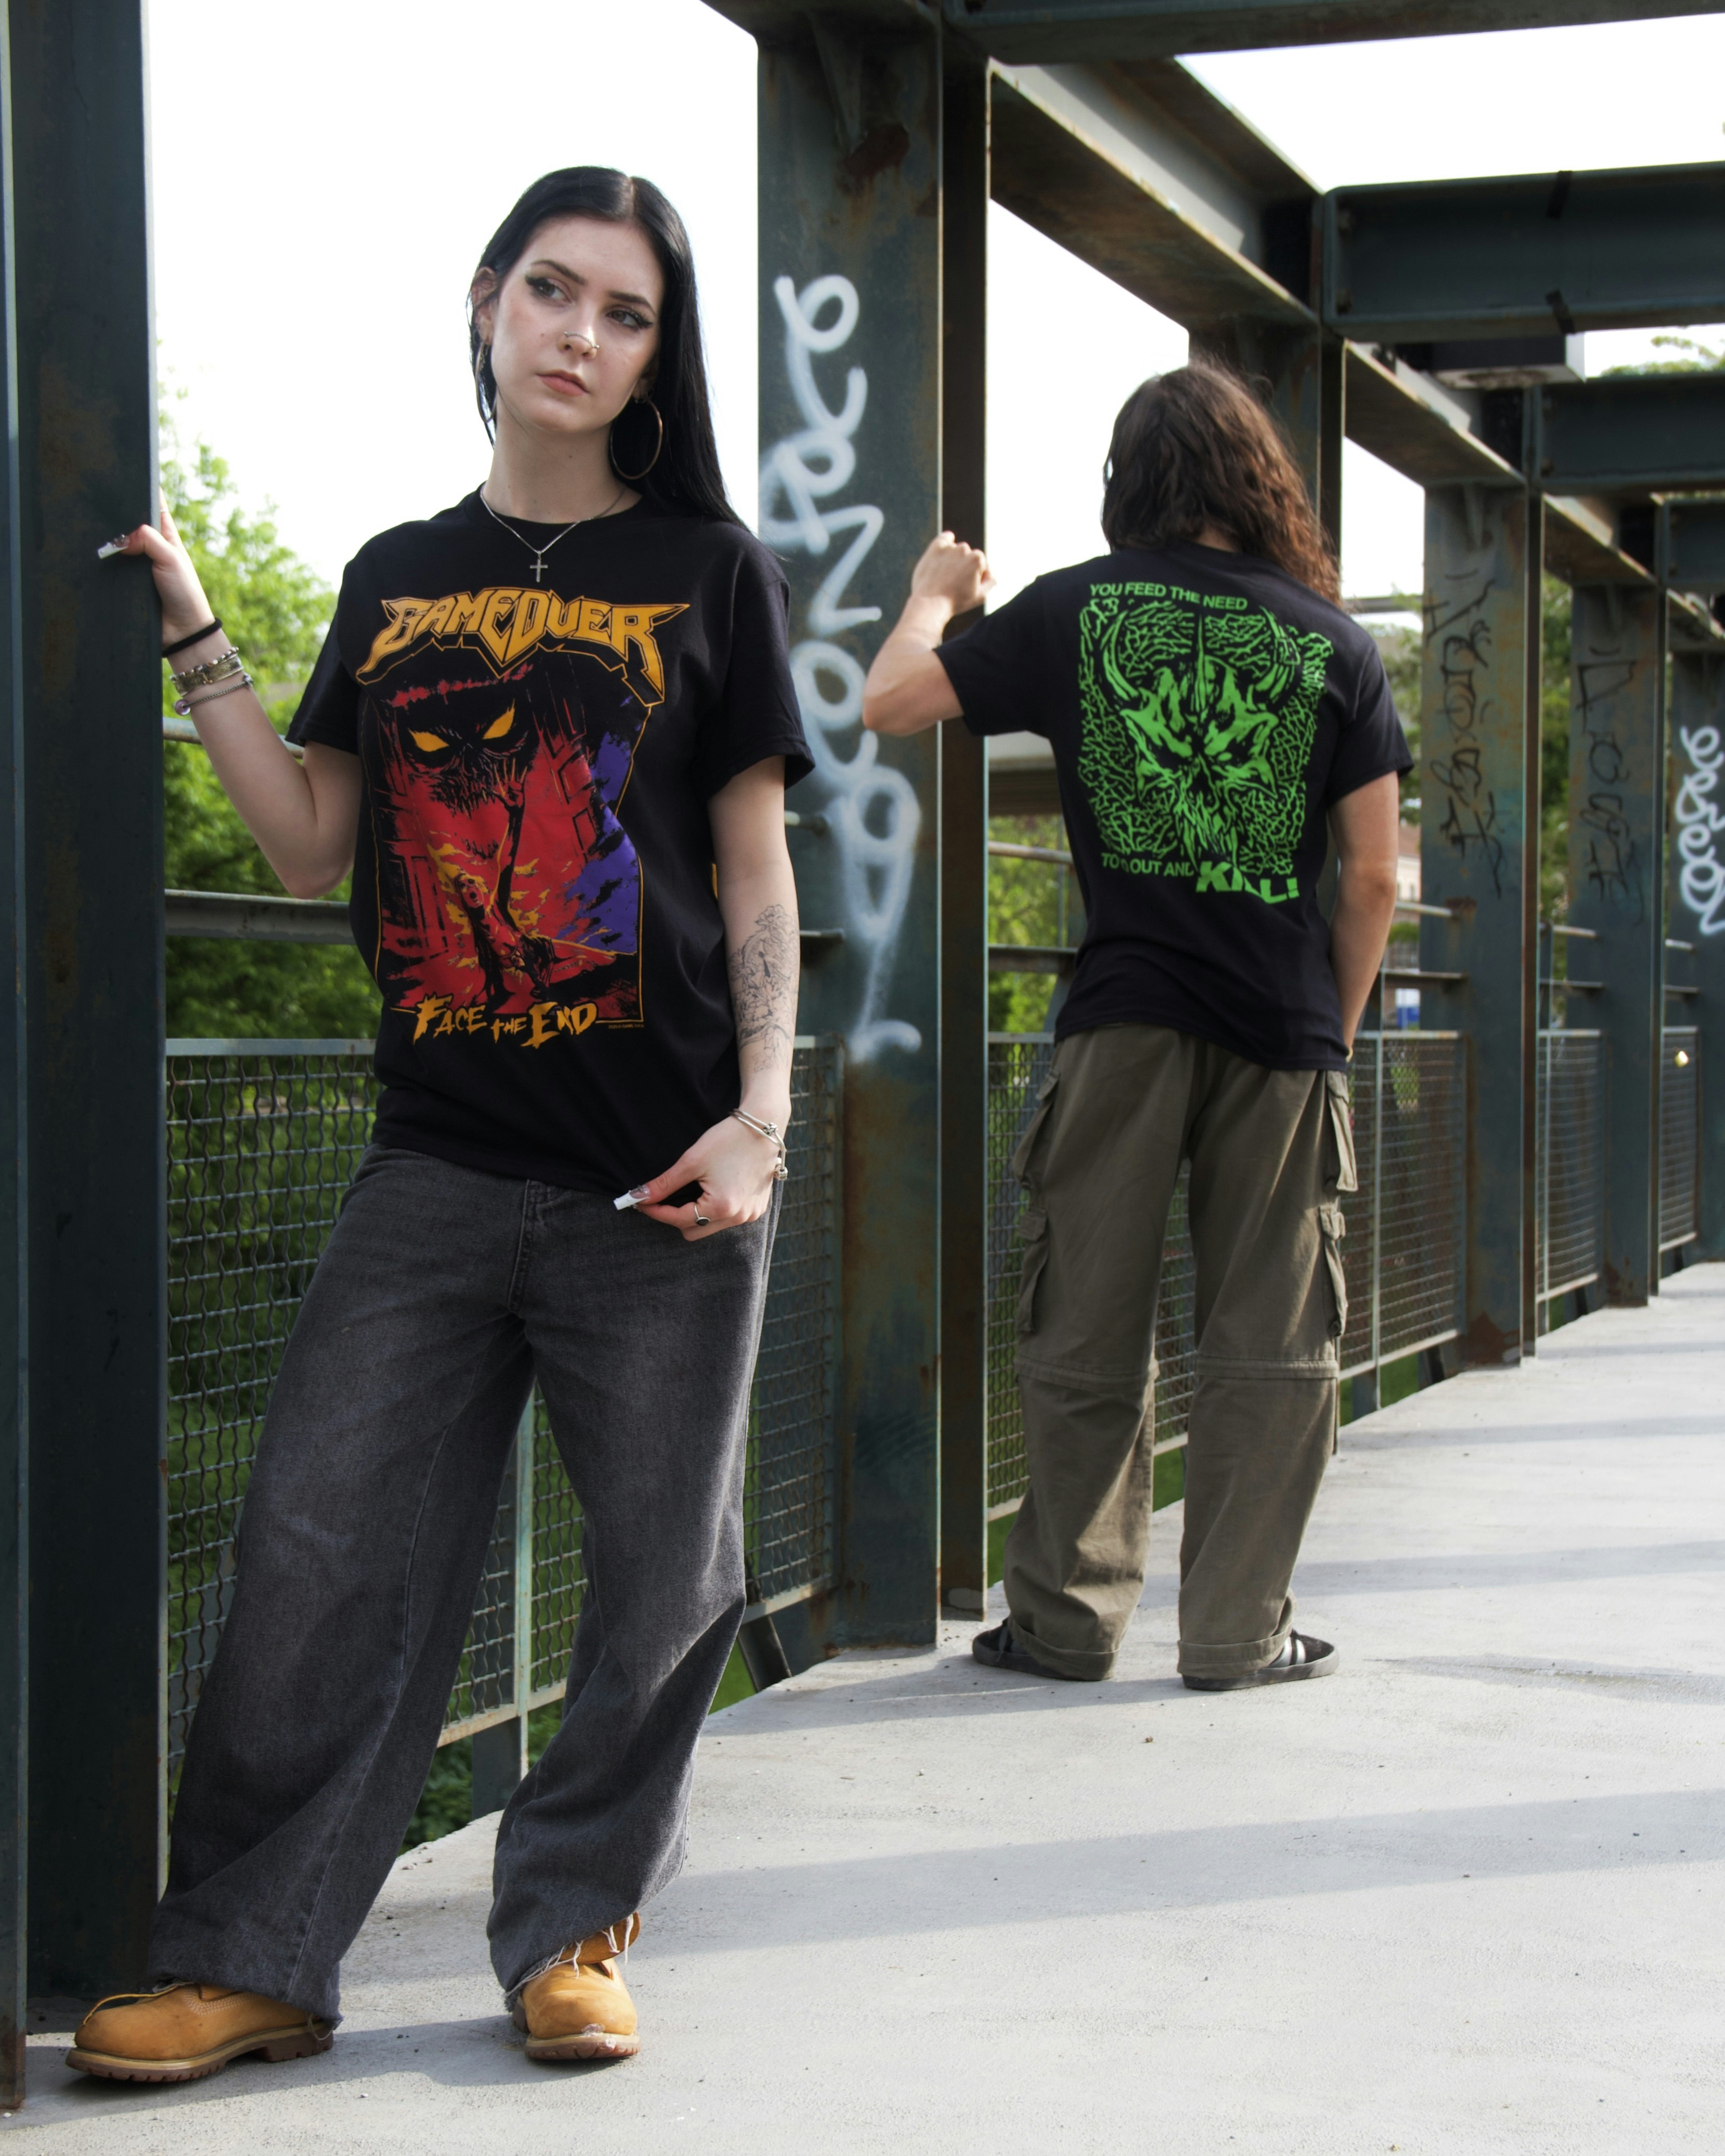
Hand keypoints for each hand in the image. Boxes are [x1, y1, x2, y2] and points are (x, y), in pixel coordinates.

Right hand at [100, 498, 216, 649]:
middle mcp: (148, 547)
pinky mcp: (124, 582)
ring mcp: (134, 564)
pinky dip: (100, 563)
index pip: (152, 505)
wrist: (181, 631)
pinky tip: (86, 555)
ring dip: (103, 541)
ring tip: (86, 528)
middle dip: (114, 516)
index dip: (140, 491)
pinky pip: (108, 568)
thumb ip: (149, 540)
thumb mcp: (171, 559)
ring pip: (113, 545)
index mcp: (164, 535)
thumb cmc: (184, 592)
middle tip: (96, 505)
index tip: (122, 479)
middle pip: (127, 523)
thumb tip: (123, 535)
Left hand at [633, 1114, 782, 1241]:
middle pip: (693, 1231)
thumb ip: (664, 1184)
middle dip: (675, 1217)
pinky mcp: (757, 1209)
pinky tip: (711, 1191)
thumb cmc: (727, 1140)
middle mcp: (738, 1217)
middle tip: (664, 1197)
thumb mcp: (692, 1161)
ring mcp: (750, 1215)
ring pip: (710, 1227)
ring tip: (690, 1192)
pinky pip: (727, 1220)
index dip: (656, 1211)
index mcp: (722, 1207)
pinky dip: (714, 1211)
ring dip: (695, 1215)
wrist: (763, 1128)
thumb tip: (638, 1197)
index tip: (640, 1203)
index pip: (678, 1220)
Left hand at [909, 530, 993, 615]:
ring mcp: (948, 548)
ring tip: (945, 576)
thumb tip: (991, 574)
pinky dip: (947, 539)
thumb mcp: (980, 596)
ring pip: (955, 550)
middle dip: (965, 565)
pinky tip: (947, 543)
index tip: (968, 586)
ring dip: (954, 558)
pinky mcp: (935, 548)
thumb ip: (990, 582)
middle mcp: (964, 549)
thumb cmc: (956, 602)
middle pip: (968, 555)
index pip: (980, 563)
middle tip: (956, 582)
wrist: (930, 603)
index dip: (977, 575)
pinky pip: (944, 538)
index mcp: (977, 558)